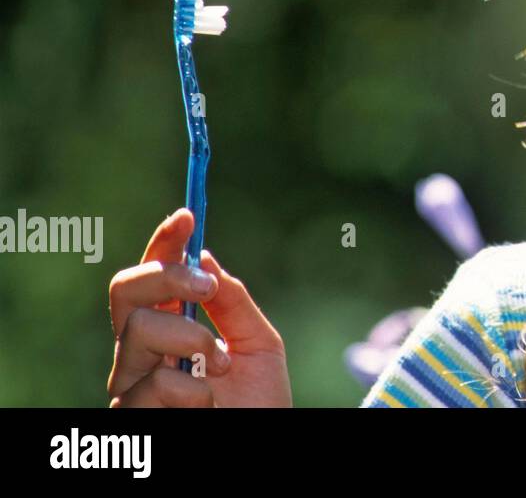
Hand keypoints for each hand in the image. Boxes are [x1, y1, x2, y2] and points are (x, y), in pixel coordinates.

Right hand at [107, 209, 291, 406]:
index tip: (187, 216)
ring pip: (139, 331)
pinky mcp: (132, 414)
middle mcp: (142, 351)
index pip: (153, 275)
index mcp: (172, 326)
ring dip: (192, 340)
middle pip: (125, 291)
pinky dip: (194, 389)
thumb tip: (204, 257)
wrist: (264, 445)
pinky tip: (208, 404)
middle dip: (167, 277)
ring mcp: (131, 383)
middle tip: (206, 289)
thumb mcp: (260, 342)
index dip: (164, 242)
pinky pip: (153, 382)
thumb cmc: (260, 403)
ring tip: (221, 368)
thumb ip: (233, 301)